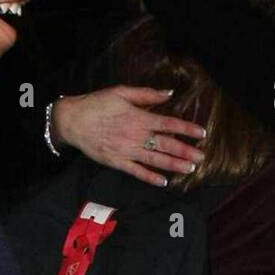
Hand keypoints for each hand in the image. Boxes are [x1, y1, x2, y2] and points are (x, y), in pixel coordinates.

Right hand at [53, 86, 206, 187]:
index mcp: (139, 118)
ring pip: (155, 160)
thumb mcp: (121, 92)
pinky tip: (164, 182)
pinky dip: (150, 177)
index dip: (187, 129)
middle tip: (202, 157)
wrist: (72, 120)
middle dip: (186, 151)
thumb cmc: (97, 104)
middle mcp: (136, 136)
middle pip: (166, 144)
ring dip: (174, 164)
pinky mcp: (117, 162)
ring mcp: (127, 151)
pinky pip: (137, 172)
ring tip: (190, 168)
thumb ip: (147, 94)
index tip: (202, 133)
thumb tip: (169, 93)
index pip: (169, 124)